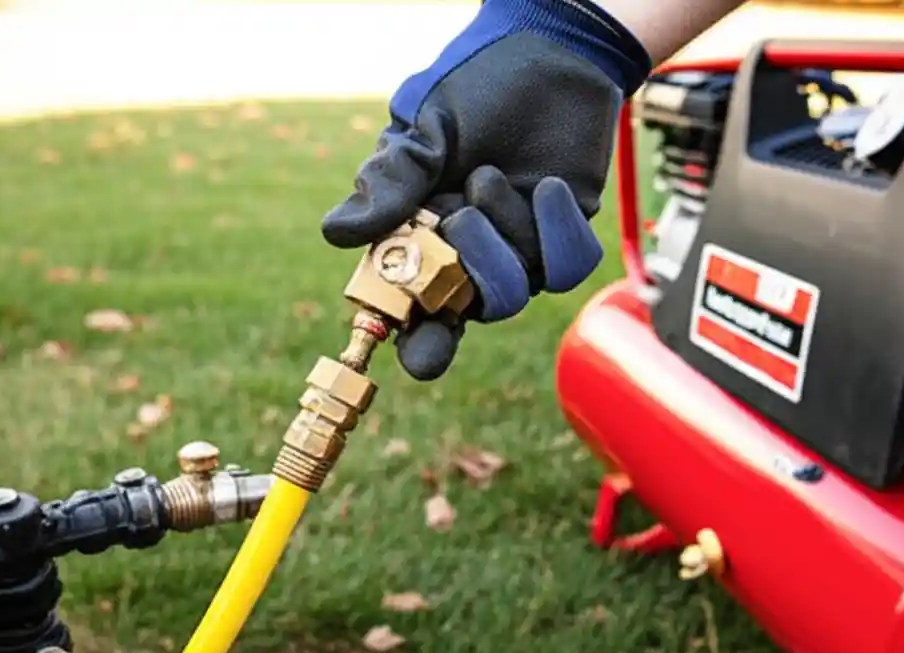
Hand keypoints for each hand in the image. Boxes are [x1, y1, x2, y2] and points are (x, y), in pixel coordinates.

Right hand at [322, 0, 650, 379]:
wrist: (550, 47)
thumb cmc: (476, 81)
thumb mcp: (423, 124)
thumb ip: (390, 180)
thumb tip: (337, 234)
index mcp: (421, 234)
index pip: (416, 308)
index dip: (418, 341)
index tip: (419, 354)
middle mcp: (469, 251)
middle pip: (466, 314)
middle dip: (464, 286)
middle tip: (458, 221)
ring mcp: (519, 246)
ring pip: (515, 292)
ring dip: (502, 239)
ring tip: (490, 178)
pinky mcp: (565, 233)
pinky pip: (566, 266)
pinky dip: (555, 229)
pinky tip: (546, 185)